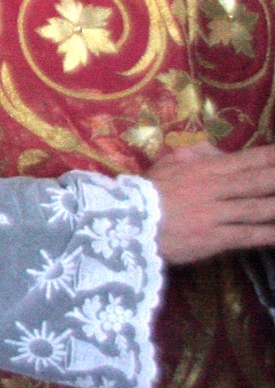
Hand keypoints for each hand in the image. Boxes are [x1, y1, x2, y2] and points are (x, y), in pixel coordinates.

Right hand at [149, 142, 274, 263]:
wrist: (126, 222)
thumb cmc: (145, 193)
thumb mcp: (166, 165)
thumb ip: (193, 155)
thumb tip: (216, 149)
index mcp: (204, 168)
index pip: (248, 160)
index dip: (273, 157)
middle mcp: (216, 187)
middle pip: (260, 181)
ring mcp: (217, 213)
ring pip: (259, 207)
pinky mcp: (215, 238)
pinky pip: (249, 234)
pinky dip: (269, 234)